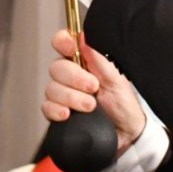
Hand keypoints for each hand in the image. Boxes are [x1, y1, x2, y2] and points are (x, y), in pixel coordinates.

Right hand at [41, 29, 144, 155]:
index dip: (62, 41)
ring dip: (71, 97)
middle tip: (94, 87)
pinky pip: (47, 107)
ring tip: (90, 106)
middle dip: (75, 78)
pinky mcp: (58, 113)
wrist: (125, 134)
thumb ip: (100, 59)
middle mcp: (70, 76)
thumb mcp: (116, 79)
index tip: (71, 47)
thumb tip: (84, 37)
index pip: (63, 43)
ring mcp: (63, 95)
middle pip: (56, 67)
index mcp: (84, 61)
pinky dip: (56, 110)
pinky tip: (68, 114)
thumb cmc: (123, 104)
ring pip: (52, 88)